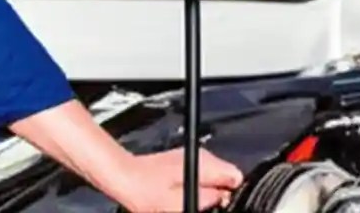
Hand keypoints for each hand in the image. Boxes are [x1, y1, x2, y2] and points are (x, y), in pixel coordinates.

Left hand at [111, 147, 243, 211]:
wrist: (124, 177)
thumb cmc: (145, 190)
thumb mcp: (179, 203)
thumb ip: (207, 199)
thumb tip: (223, 197)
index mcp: (203, 163)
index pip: (235, 175)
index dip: (230, 193)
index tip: (218, 203)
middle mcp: (200, 155)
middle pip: (225, 175)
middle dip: (218, 192)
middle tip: (199, 204)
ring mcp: (190, 156)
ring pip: (212, 175)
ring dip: (205, 189)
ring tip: (184, 198)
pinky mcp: (180, 160)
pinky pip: (198, 173)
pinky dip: (194, 184)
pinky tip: (178, 192)